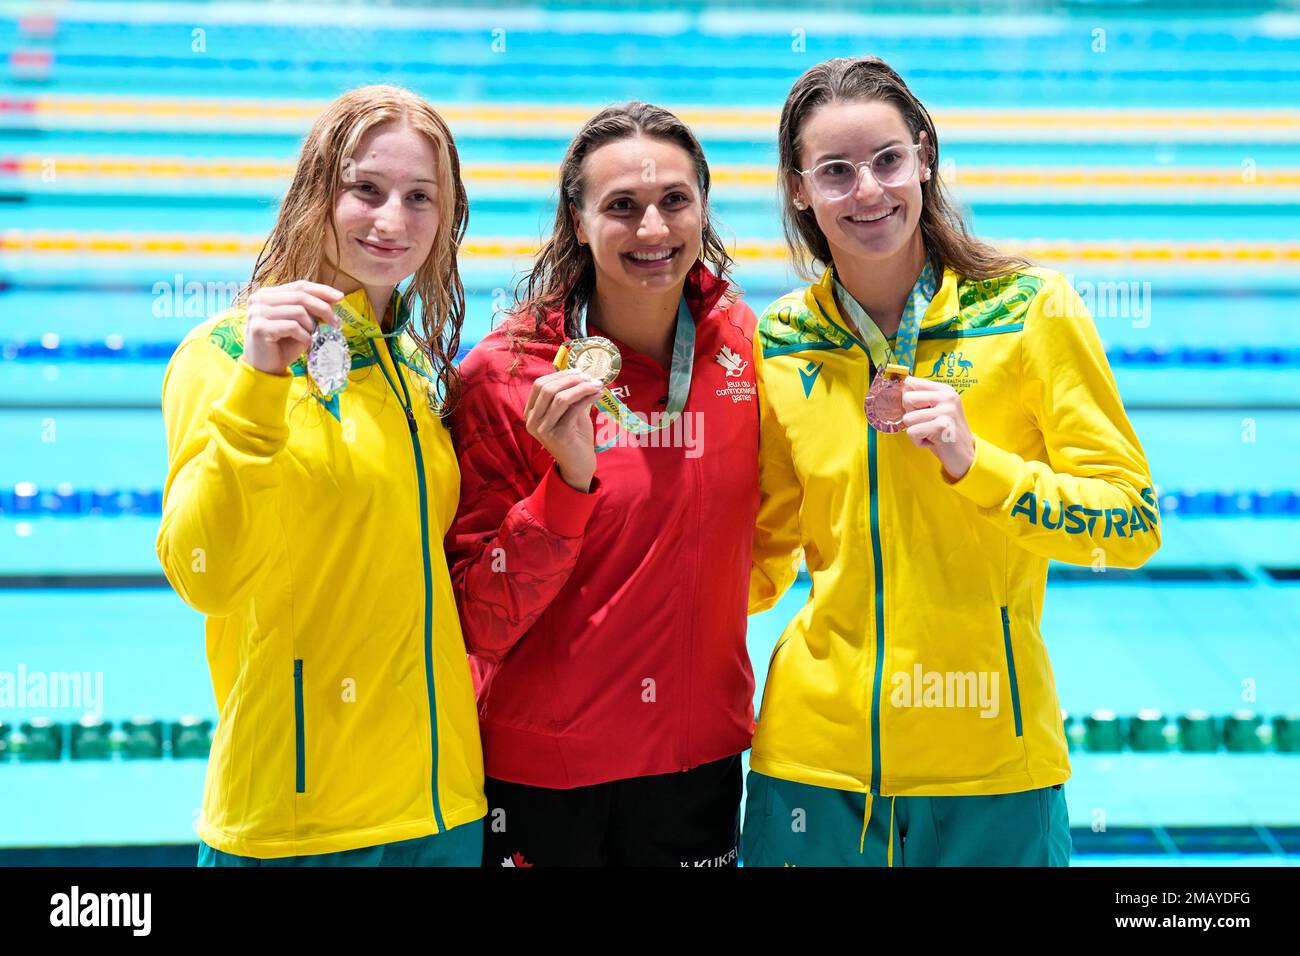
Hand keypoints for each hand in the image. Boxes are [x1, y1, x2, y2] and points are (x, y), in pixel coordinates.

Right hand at [242, 280, 344, 375]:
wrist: (266, 369)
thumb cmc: (283, 345)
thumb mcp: (300, 324)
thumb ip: (311, 309)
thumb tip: (335, 298)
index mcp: (268, 294)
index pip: (299, 285)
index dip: (321, 290)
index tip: (340, 297)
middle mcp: (259, 299)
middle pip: (300, 296)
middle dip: (323, 308)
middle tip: (336, 322)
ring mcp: (257, 312)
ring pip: (298, 311)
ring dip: (312, 326)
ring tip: (313, 337)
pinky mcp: (259, 328)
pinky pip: (292, 326)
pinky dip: (304, 336)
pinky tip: (306, 343)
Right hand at [524, 370, 604, 491]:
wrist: (578, 465)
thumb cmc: (574, 437)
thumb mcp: (568, 412)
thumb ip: (569, 395)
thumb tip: (580, 373)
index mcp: (531, 413)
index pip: (540, 385)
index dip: (560, 374)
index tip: (580, 371)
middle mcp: (532, 421)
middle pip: (547, 389)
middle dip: (571, 379)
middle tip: (590, 377)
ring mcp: (543, 429)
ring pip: (560, 398)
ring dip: (581, 387)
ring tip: (597, 385)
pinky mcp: (559, 436)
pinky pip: (574, 409)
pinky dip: (587, 398)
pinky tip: (598, 394)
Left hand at [899, 377, 975, 479]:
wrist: (966, 456)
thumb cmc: (945, 434)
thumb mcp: (936, 411)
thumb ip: (922, 398)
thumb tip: (902, 388)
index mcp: (945, 390)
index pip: (910, 382)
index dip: (909, 400)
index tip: (922, 411)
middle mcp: (947, 397)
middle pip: (907, 398)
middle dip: (911, 416)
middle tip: (928, 424)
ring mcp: (946, 410)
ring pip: (907, 418)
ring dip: (916, 431)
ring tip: (932, 434)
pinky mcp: (941, 426)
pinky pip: (912, 432)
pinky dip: (919, 442)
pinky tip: (934, 441)